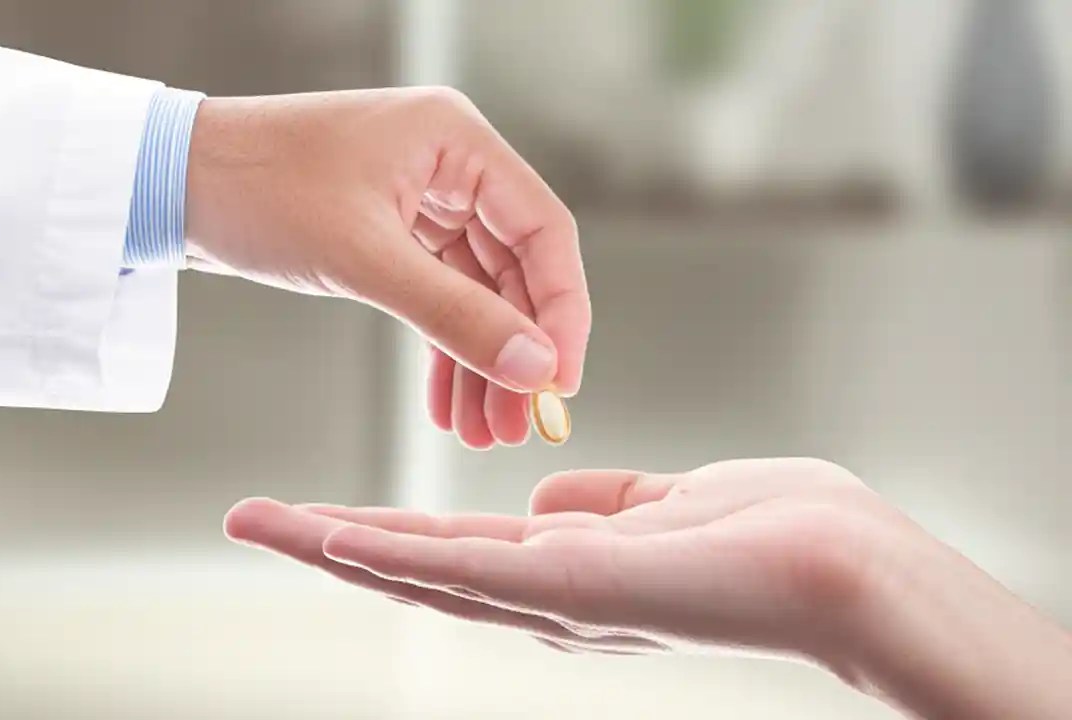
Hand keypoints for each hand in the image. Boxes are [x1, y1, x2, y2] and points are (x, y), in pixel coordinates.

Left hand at [184, 88, 590, 448]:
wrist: (167, 184)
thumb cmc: (256, 191)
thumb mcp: (363, 259)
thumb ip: (456, 315)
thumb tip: (536, 370)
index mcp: (456, 140)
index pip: (543, 230)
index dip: (562, 312)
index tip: (562, 383)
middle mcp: (447, 164)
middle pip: (514, 268)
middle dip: (516, 350)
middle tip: (521, 425)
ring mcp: (418, 199)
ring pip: (475, 291)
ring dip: (480, 360)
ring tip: (485, 431)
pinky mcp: (387, 231)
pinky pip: (435, 295)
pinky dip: (441, 347)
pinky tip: (444, 405)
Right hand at [224, 459, 1071, 718]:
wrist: (846, 567)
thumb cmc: (776, 532)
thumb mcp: (667, 504)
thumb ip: (602, 504)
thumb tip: (547, 500)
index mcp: (565, 569)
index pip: (451, 546)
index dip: (378, 533)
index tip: (315, 515)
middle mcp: (547, 596)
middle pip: (416, 566)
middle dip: (329, 545)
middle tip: (250, 522)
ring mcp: (558, 596)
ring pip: (425, 571)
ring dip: (339, 550)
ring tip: (266, 526)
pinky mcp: (579, 586)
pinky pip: (474, 570)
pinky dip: (401, 558)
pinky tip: (344, 539)